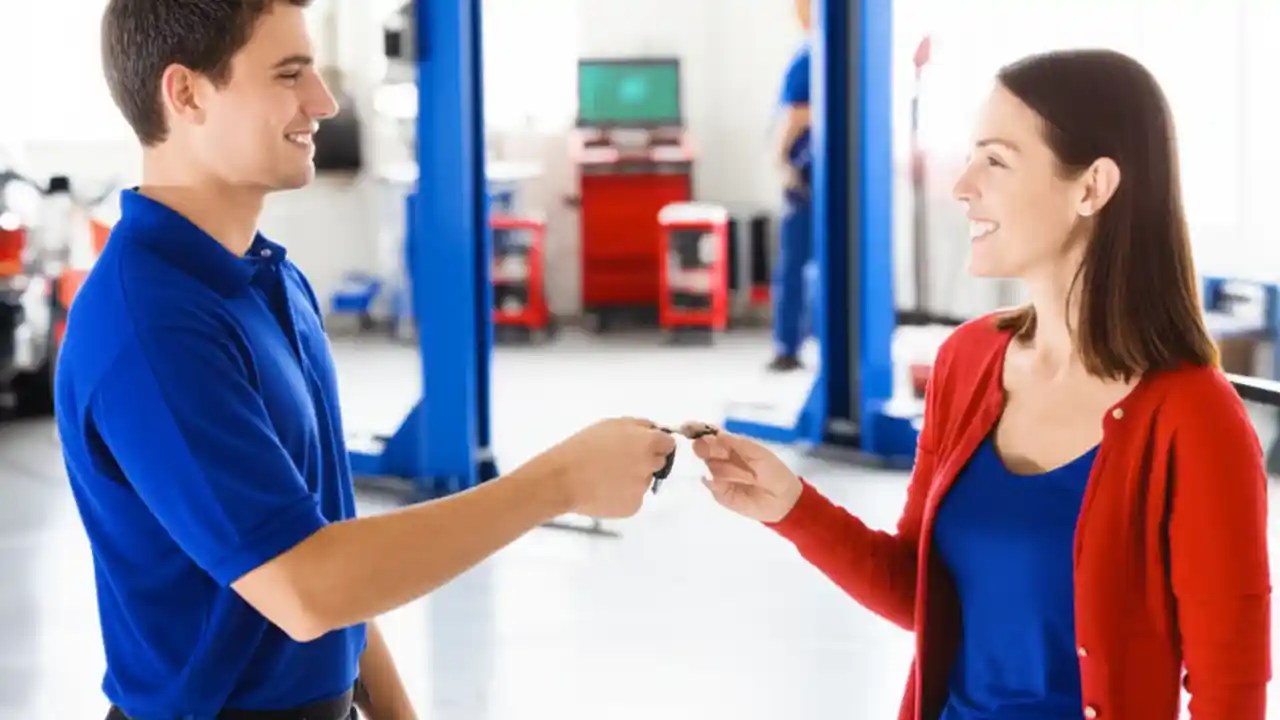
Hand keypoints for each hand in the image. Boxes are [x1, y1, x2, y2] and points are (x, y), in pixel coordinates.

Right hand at [540, 418, 675, 518]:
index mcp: (647, 443)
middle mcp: (649, 466)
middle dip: (645, 461)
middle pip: (658, 462)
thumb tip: (652, 429)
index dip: (655, 444)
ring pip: (643, 481)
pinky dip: (622, 495)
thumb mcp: (611, 425)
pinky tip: (604, 489)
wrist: (563, 479)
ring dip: (632, 479)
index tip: (643, 446)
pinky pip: (633, 498)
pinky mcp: (633, 506)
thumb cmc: (582, 449)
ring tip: (606, 475)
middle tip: (620, 461)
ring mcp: (642, 489)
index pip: (668, 444)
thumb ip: (638, 426)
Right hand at [692, 431, 801, 522]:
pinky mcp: (719, 493)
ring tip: (750, 477)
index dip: (698, 428)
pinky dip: (719, 483)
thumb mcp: (759, 453)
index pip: (709, 433)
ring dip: (729, 469)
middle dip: (706, 447)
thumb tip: (717, 435)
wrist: (783, 499)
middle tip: (722, 452)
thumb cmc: (773, 471)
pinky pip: (712, 485)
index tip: (689, 427)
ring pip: (711, 466)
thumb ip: (737, 443)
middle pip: (703, 448)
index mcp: (730, 444)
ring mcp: (718, 476)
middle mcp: (720, 458)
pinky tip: (733, 484)